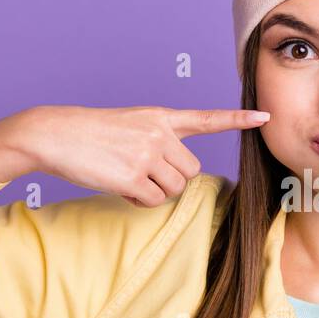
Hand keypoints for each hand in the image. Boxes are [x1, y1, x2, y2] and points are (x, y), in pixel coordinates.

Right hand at [0, 105, 268, 205]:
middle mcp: (158, 133)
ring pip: (174, 189)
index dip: (236, 118)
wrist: (54, 134)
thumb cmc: (91, 134)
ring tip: (127, 176)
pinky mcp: (132, 176)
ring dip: (154, 191)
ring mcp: (146, 154)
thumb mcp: (130, 125)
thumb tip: (176, 176)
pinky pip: (152, 201)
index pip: (205, 118)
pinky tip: (120, 186)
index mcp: (159, 117)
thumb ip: (158, 141)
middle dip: (171, 180)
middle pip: (190, 171)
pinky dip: (139, 201)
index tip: (263, 116)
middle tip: (143, 174)